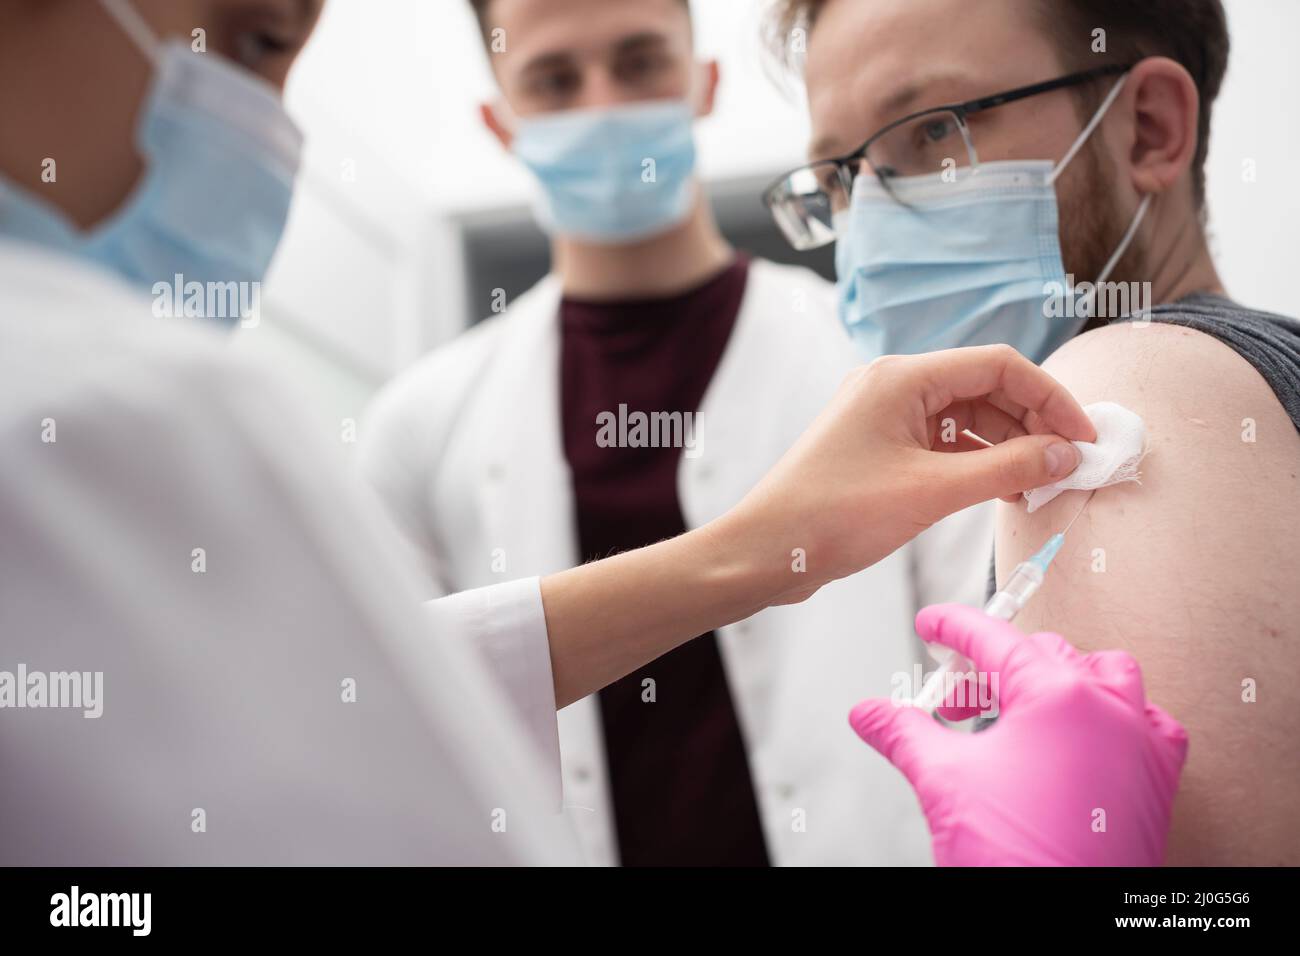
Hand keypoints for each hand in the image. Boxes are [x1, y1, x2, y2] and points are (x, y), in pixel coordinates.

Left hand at [714, 344, 1095, 604]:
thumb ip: (1007, 469)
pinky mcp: (882, 448)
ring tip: (1041, 488)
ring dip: (1008, 448)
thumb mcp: (932, 492)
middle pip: (986, 389)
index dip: (1050, 398)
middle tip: (1069, 468)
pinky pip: (945, 444)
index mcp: (903, 377)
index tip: (1083, 438)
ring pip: (968, 419)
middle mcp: (895, 386)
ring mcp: (886, 417)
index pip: (1000, 366)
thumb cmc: (834, 514)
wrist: (768, 551)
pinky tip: (1004, 492)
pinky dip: (978, 464)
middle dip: (1033, 425)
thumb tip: (1065, 455)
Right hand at [850, 604, 1188, 865]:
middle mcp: (1109, 711)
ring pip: (1106, 676)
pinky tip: (1081, 736)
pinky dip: (1115, 716)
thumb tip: (871, 714)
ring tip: (1017, 707)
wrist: (1058, 926)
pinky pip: (1148, 723)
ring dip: (1059, 679)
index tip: (934, 626)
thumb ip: (903, 733)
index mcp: (1059, 697)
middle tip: (953, 697)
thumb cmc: (1018, 859)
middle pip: (1044, 654)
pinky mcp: (1156, 781)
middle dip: (991, 668)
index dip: (955, 628)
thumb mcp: (943, 781)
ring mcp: (1139, 745)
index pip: (996, 639)